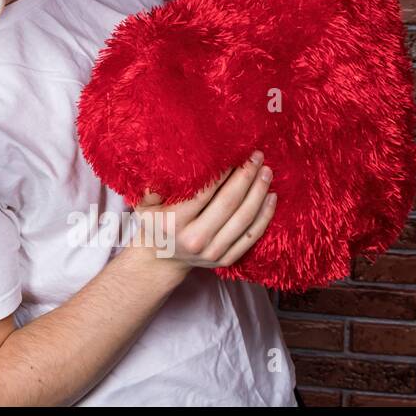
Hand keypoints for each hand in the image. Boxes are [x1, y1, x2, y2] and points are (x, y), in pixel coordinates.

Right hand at [128, 151, 276, 275]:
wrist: (161, 259)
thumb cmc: (154, 224)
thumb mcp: (143, 205)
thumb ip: (151, 187)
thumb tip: (167, 165)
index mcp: (173, 222)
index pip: (203, 194)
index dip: (221, 173)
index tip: (234, 155)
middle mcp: (194, 239)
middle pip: (228, 204)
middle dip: (245, 177)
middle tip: (257, 156)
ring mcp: (212, 252)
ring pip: (243, 220)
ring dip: (258, 193)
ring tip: (267, 172)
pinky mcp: (226, 260)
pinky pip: (251, 237)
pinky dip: (265, 217)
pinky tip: (271, 198)